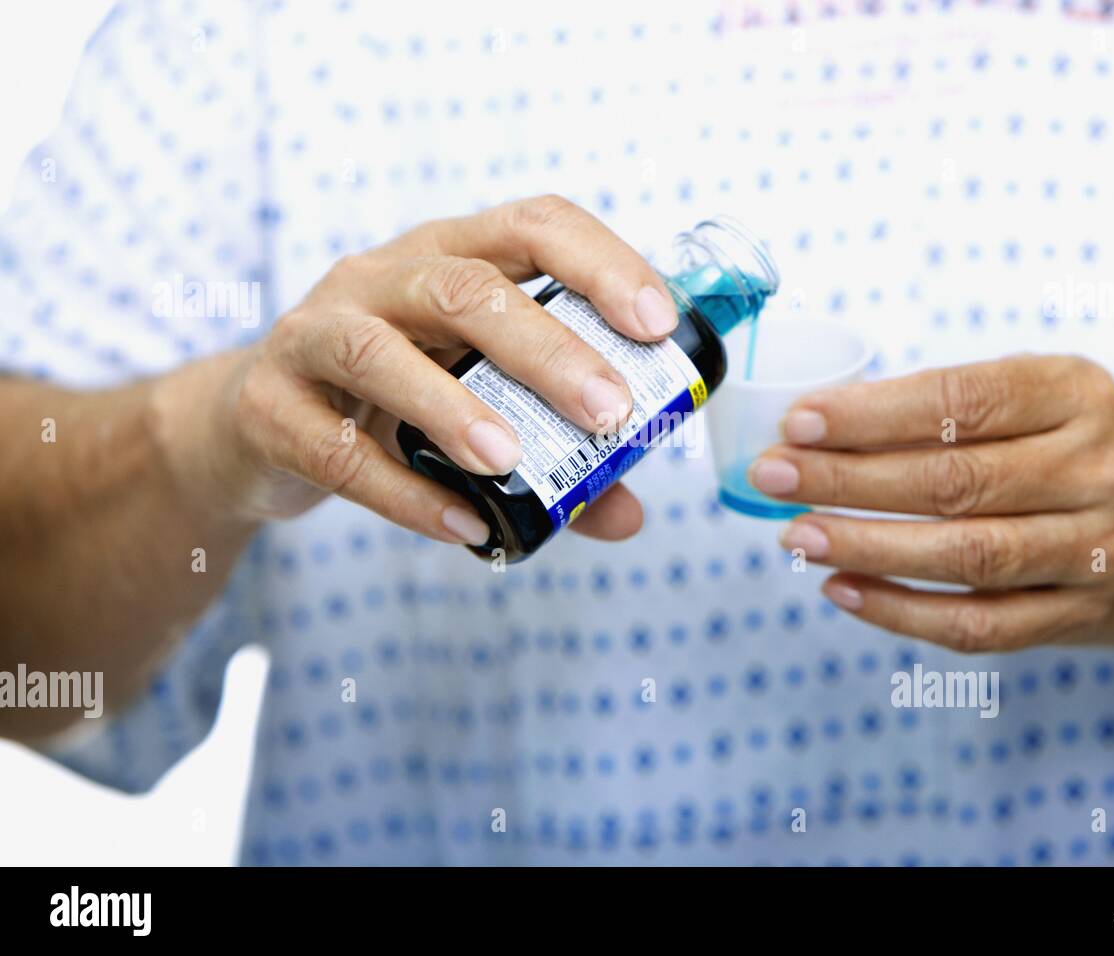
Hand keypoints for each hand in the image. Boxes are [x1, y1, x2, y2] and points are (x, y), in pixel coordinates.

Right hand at [153, 195, 679, 544]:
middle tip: (610, 411)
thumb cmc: (387, 400)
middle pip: (464, 289)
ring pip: (380, 351)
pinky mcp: (270, 404)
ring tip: (512, 462)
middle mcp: (379, 278)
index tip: (658, 323)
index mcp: (447, 257)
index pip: (533, 224)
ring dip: (454, 409)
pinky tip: (462, 524)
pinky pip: (334, 449)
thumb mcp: (474, 405)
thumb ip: (555, 455)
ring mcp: (314, 334)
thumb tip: (627, 512)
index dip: (601, 263)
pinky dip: (402, 492)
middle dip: (547, 350)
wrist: (255, 424)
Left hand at [752, 354, 1113, 658]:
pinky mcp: (1081, 617)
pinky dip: (901, 612)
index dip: (872, 415)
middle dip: (847, 480)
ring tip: (793, 536)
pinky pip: (979, 626)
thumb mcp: (1037, 397)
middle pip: (954, 482)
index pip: (962, 401)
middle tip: (770, 477)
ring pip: (965, 557)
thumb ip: (947, 406)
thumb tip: (818, 429)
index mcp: (1079, 393)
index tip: (798, 422)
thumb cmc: (1074, 448)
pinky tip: (842, 589)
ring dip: (865, 547)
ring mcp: (1098, 550)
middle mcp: (1099, 470)